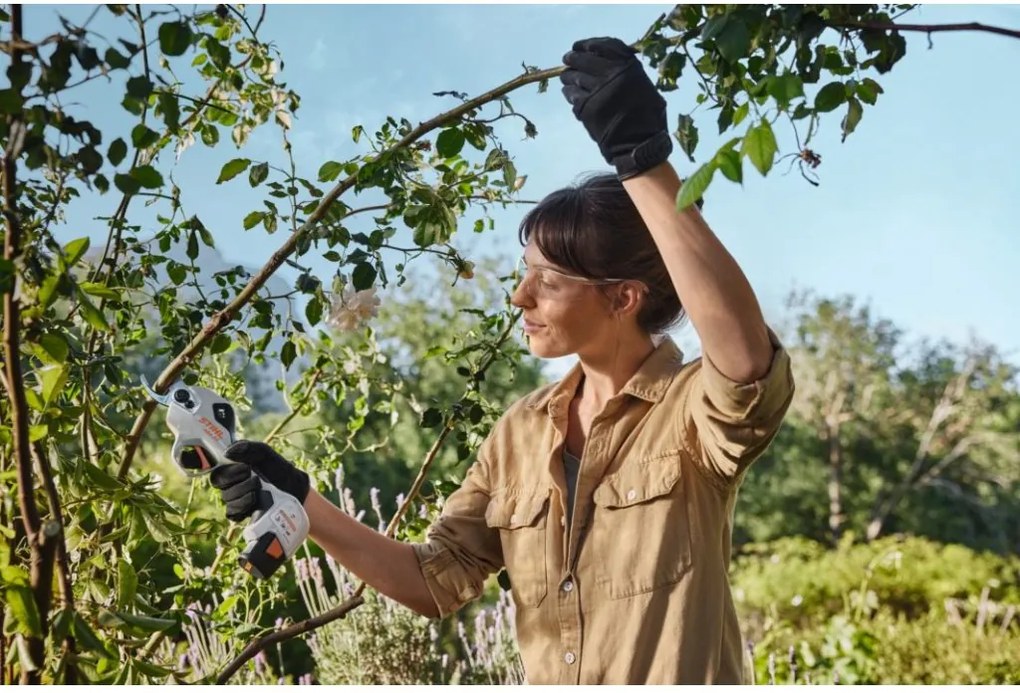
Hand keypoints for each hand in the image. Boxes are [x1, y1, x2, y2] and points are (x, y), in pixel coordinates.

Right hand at [209, 441, 309, 520]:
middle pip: (219, 483)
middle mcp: (231, 483)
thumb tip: (227, 452)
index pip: (217, 471)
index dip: (228, 471)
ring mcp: (235, 499)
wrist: (294, 489)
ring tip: (258, 490)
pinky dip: (242, 507)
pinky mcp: (241, 513)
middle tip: (255, 479)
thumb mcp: (266, 453)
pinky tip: (254, 502)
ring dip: (243, 492)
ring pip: (226, 498)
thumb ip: (248, 447)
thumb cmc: (279, 468)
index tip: (246, 468)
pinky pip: (231, 513)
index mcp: (233, 468)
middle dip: (237, 480)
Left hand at [560, 37, 671, 179]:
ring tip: (567, 77)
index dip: (587, 44)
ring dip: (568, 75)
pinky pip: (572, 95)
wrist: (639, 143)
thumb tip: (605, 61)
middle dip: (573, 58)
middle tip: (568, 60)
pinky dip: (569, 92)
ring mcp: (597, 91)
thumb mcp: (643, 85)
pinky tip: (569, 93)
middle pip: (583, 59)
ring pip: (574, 77)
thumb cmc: (647, 116)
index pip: (603, 46)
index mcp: (628, 67)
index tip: (578, 46)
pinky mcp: (586, 108)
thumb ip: (627, 71)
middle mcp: (611, 75)